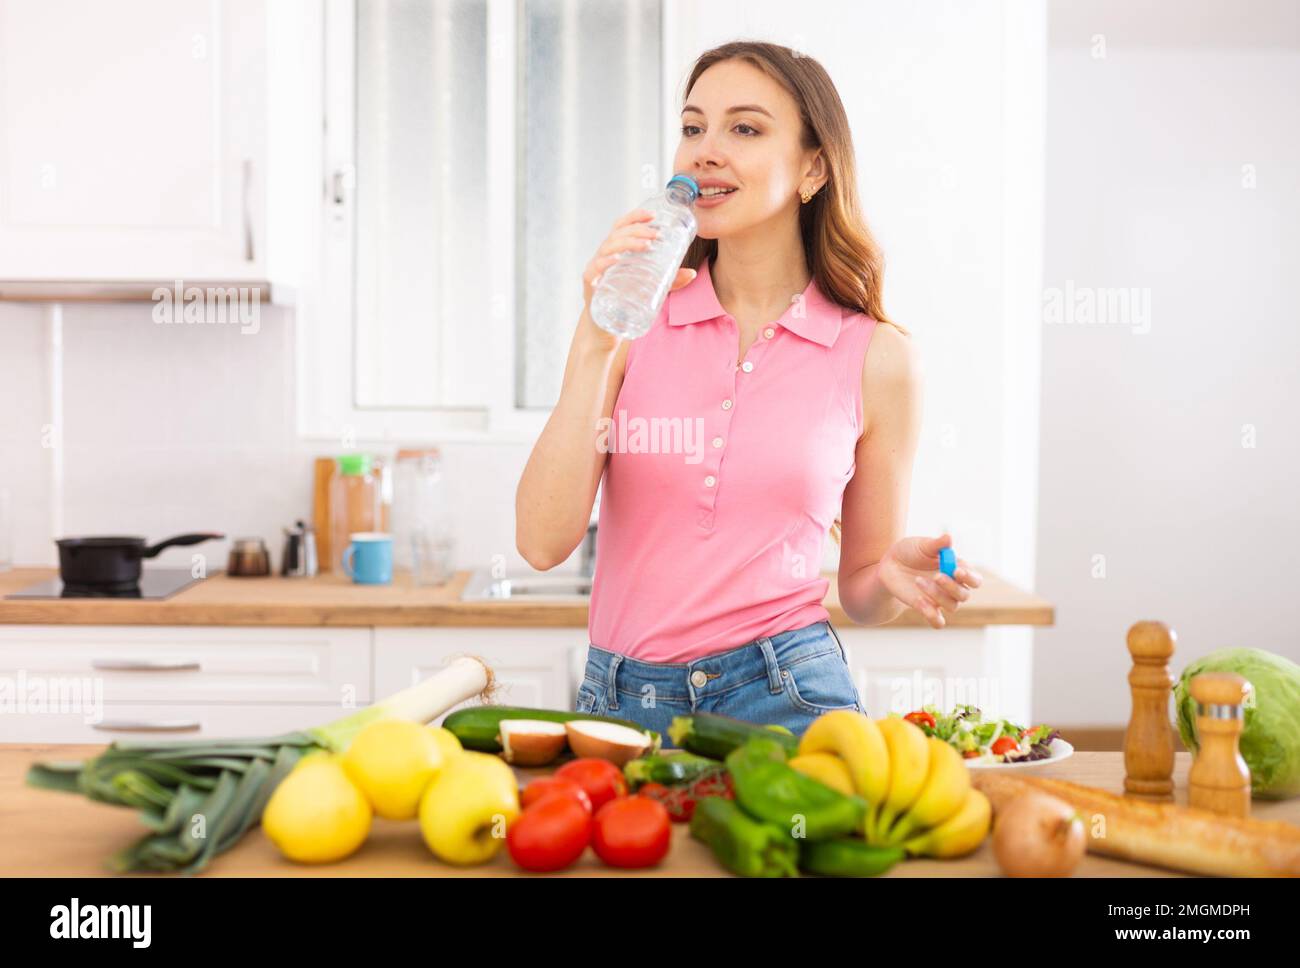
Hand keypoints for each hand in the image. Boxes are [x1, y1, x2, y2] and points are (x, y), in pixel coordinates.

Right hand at [577, 208, 696, 352]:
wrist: (606, 330)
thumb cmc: (626, 303)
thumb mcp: (651, 288)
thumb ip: (669, 281)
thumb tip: (692, 273)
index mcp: (615, 252)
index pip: (621, 227)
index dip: (635, 217)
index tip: (653, 215)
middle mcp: (603, 257)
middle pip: (616, 234)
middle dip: (637, 230)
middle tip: (656, 235)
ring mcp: (595, 271)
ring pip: (607, 248)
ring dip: (626, 243)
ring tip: (645, 245)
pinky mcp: (590, 287)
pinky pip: (593, 270)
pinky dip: (604, 262)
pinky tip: (617, 259)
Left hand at [878, 533, 982, 628]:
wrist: (890, 564)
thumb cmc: (910, 551)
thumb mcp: (922, 544)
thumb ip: (937, 544)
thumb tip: (949, 537)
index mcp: (957, 569)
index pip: (974, 579)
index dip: (970, 578)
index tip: (958, 571)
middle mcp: (952, 587)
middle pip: (965, 595)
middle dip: (952, 587)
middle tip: (937, 576)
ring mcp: (940, 599)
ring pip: (952, 606)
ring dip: (937, 595)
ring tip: (917, 580)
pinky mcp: (927, 609)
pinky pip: (938, 622)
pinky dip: (932, 615)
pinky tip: (919, 601)